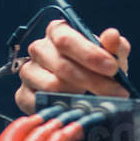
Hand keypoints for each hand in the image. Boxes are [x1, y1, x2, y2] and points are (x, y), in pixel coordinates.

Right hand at [14, 20, 130, 114]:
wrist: (88, 92)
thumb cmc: (99, 69)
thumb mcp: (113, 57)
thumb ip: (115, 46)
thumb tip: (112, 35)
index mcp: (58, 31)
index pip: (66, 39)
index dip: (90, 55)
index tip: (112, 69)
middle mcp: (39, 49)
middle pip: (61, 65)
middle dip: (93, 81)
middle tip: (116, 92)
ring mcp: (28, 72)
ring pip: (51, 86)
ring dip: (79, 96)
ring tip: (98, 99)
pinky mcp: (23, 94)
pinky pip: (40, 103)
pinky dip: (62, 108)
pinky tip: (77, 109)